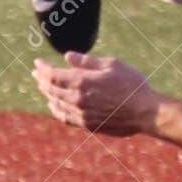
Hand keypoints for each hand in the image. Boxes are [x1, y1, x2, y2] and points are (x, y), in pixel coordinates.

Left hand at [32, 52, 158, 136]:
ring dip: (47, 94)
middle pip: (51, 89)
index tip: (37, 62)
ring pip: (56, 103)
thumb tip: (67, 56)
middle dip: (41, 79)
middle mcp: (77, 99)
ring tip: (43, 87)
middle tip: (36, 73)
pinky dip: (56, 109)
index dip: (43, 68)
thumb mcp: (112, 65)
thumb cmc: (132, 84)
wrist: (145, 111)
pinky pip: (64, 117)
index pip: (53, 75)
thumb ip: (87, 62)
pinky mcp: (87, 125)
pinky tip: (54, 106)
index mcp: (82, 81)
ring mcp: (81, 114)